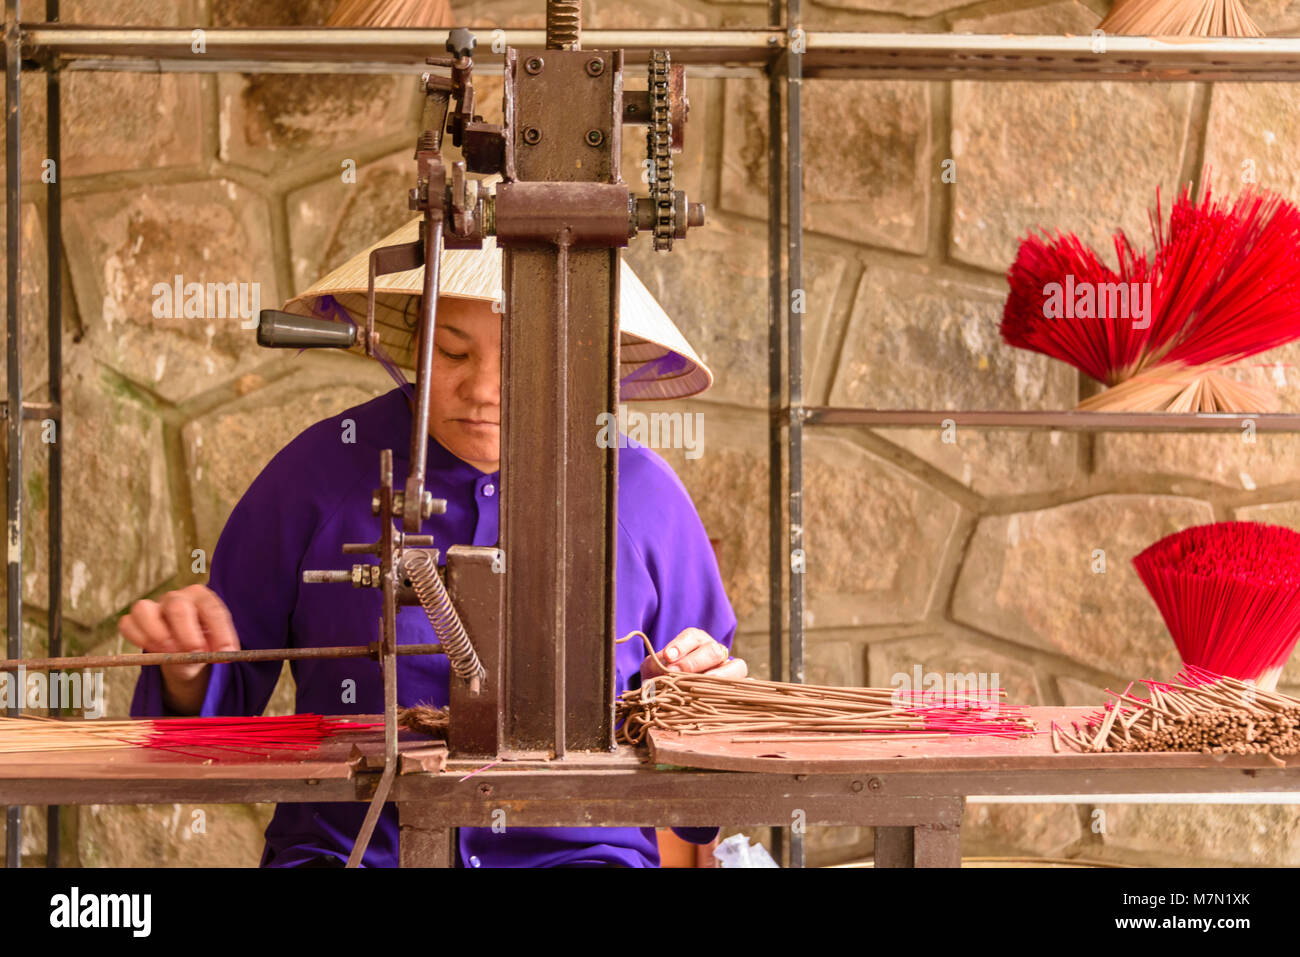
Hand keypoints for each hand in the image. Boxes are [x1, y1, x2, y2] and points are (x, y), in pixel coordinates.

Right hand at [117, 584, 240, 712]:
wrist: (184, 653)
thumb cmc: (203, 644)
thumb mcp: (215, 647)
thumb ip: (217, 649)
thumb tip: (223, 655)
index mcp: (202, 597)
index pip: (212, 609)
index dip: (221, 631)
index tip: (226, 652)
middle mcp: (177, 597)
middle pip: (177, 606)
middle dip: (187, 632)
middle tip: (194, 652)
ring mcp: (153, 606)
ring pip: (144, 609)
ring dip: (156, 633)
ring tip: (169, 651)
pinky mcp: (134, 619)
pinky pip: (127, 624)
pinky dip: (137, 638)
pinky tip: (152, 650)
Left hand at [641, 627, 746, 682]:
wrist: (676, 691)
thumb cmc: (665, 676)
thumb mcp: (654, 668)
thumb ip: (653, 666)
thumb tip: (656, 670)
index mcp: (695, 641)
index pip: (692, 636)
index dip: (681, 645)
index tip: (668, 657)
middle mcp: (715, 651)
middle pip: (713, 650)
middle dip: (693, 663)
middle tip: (676, 673)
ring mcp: (728, 668)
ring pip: (736, 666)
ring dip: (719, 676)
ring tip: (701, 686)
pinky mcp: (736, 685)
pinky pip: (743, 684)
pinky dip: (739, 688)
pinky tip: (724, 696)